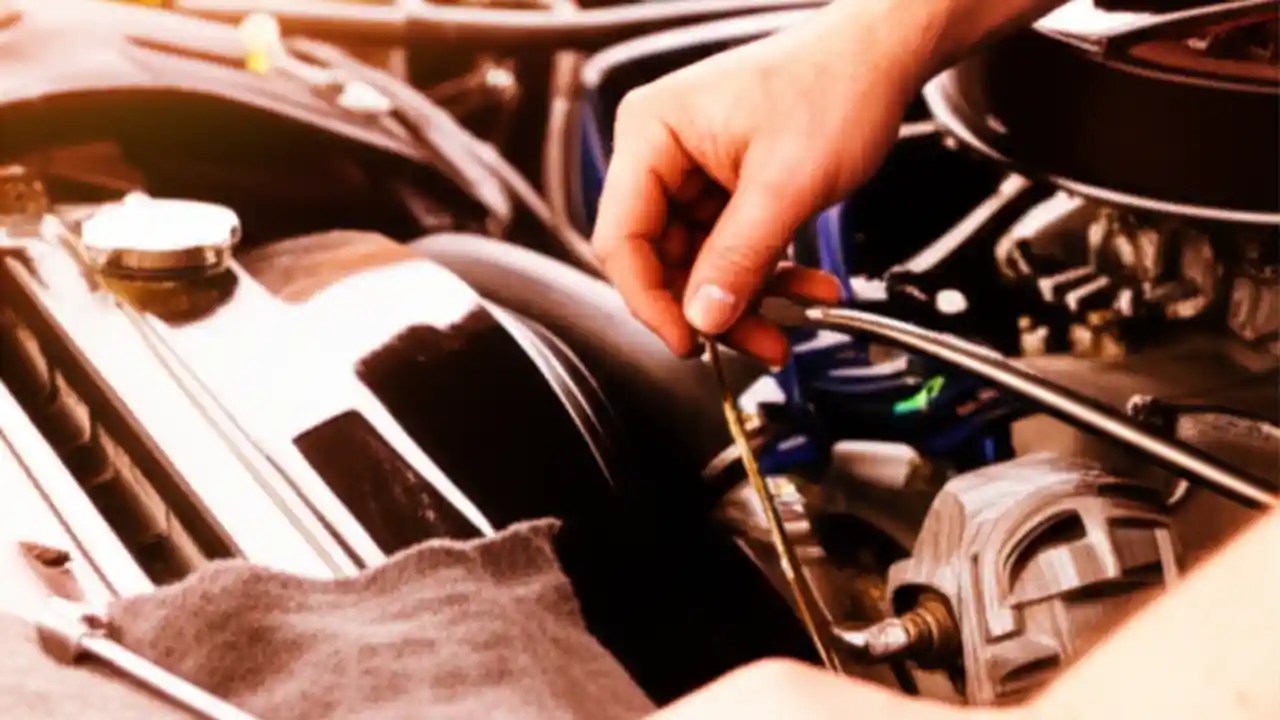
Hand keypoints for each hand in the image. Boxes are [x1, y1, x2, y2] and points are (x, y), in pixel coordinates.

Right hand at [591, 0, 934, 364]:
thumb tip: (703, 317)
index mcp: (651, 134)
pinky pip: (732, 249)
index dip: (650, 300)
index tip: (688, 340)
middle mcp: (662, 153)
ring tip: (789, 325)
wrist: (882, 56)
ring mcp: (693, 173)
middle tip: (753, 341)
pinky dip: (767, 274)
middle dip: (710, 308)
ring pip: (700, 264)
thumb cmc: (835, 83)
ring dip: (747, 299)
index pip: (622, 238)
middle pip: (661, 259)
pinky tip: (805, 288)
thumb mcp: (785, 184)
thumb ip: (739, 257)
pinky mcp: (725, 188)